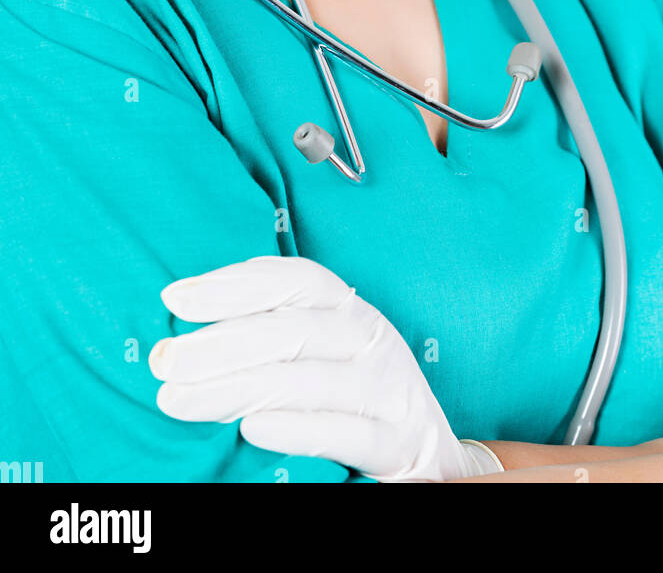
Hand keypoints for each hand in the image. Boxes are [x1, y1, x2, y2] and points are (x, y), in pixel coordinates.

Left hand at [149, 254, 499, 482]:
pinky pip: (343, 432)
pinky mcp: (397, 442)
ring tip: (180, 398)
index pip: (294, 280)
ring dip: (236, 388)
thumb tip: (188, 315)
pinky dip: (296, 428)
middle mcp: (372, 339)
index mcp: (351, 309)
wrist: (430, 452)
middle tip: (163, 361)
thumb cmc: (354, 391)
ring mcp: (388, 390)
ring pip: (307, 381)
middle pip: (290, 331)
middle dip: (217, 344)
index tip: (176, 298)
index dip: (234, 284)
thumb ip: (272, 327)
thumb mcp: (323, 347)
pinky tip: (250, 430)